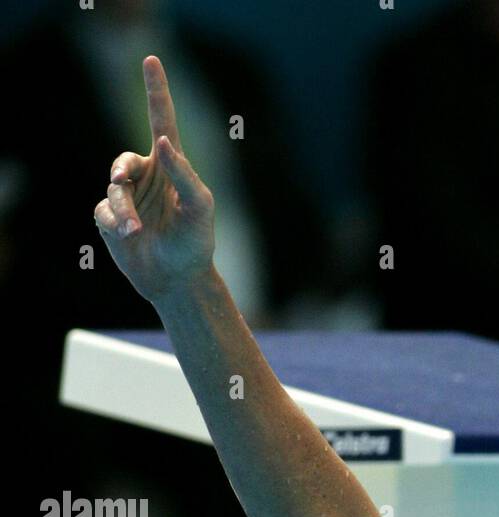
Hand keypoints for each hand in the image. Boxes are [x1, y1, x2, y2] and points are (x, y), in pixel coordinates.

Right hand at [94, 55, 215, 302]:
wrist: (177, 279)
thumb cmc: (195, 242)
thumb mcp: (199, 207)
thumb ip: (183, 172)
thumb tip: (161, 140)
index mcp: (171, 166)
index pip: (161, 120)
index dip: (156, 90)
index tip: (151, 60)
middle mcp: (147, 176)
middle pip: (123, 161)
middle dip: (123, 174)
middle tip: (123, 183)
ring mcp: (128, 196)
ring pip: (112, 189)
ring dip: (123, 209)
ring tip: (135, 231)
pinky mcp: (111, 218)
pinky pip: (103, 210)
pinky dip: (115, 223)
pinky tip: (129, 237)